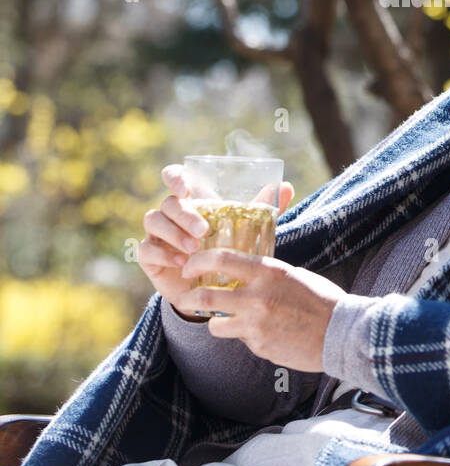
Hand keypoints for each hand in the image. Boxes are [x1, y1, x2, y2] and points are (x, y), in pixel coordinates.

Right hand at [137, 165, 294, 321]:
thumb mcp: (244, 230)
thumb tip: (286, 186)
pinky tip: (180, 263)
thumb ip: (262, 209)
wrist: (208, 289)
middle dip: (184, 214)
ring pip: (152, 220)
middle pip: (168, 202)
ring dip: (173, 233)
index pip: (174, 177)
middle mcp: (171, 214)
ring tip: (194, 248)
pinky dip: (162, 254)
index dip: (175, 176)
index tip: (184, 186)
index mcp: (192, 201)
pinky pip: (146, 249)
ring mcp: (157, 234)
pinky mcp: (150, 257)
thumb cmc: (226, 250)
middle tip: (203, 230)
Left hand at [177, 251, 345, 370]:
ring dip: (215, 322)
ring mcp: (256, 324)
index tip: (190, 265)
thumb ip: (264, 275)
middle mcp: (257, 297)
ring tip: (225, 321)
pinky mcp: (260, 346)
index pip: (220, 258)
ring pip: (215, 324)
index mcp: (267, 271)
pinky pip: (241, 339)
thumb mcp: (291, 274)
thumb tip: (241, 274)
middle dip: (188, 298)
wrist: (340, 333)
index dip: (198, 261)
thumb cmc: (321, 299)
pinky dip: (247, 336)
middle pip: (205, 296)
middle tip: (183, 298)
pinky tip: (267, 333)